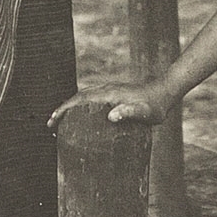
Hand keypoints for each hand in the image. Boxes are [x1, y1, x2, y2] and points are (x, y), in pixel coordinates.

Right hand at [48, 82, 174, 129]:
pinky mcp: (113, 95)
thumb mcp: (145, 112)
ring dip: (69, 108)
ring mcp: (109, 92)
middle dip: (62, 110)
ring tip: (60, 124)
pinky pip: (91, 100)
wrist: (165, 93)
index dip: (64, 109)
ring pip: (83, 98)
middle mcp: (106, 90)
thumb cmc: (155, 106)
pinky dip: (80, 107)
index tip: (53, 120)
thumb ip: (130, 112)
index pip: (80, 100)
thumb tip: (112, 116)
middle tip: (51, 126)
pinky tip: (81, 119)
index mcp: (109, 94)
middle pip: (77, 98)